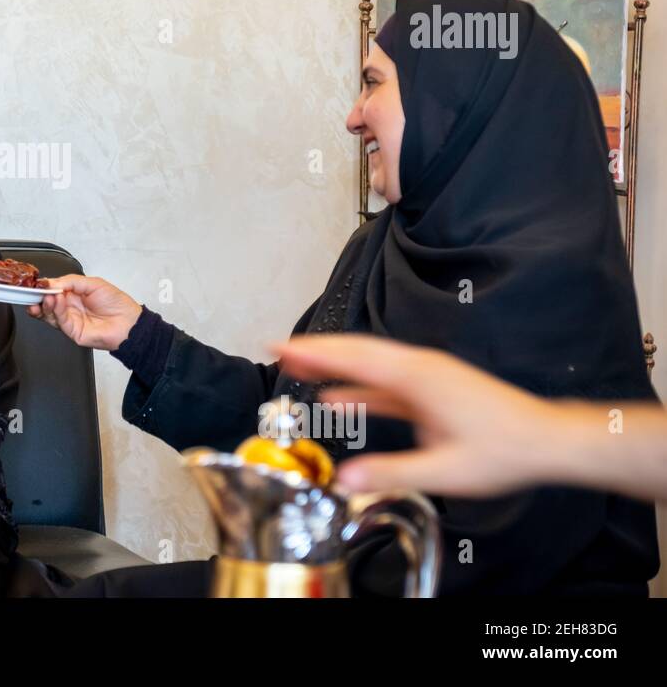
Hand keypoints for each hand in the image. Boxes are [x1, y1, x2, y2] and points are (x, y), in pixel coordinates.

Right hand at [26, 274, 142, 349]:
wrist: (128, 322)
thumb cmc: (116, 302)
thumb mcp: (92, 283)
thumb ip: (71, 281)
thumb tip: (52, 282)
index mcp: (73, 295)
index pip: (52, 291)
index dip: (44, 287)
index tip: (37, 283)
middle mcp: (68, 308)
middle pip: (46, 304)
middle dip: (38, 297)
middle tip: (35, 291)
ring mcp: (69, 320)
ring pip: (49, 314)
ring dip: (45, 304)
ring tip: (46, 295)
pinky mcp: (72, 332)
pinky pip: (59, 321)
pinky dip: (55, 310)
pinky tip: (56, 301)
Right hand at [272, 334, 556, 496]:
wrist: (546, 441)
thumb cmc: (506, 449)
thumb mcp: (446, 470)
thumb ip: (392, 473)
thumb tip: (346, 478)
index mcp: (418, 377)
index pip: (354, 357)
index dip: (314, 352)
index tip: (281, 346)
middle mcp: (420, 367)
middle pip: (357, 352)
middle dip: (315, 350)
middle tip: (278, 349)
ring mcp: (426, 377)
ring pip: (369, 365)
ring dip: (334, 365)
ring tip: (298, 367)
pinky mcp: (431, 390)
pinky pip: (384, 383)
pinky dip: (358, 387)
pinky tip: (338, 398)